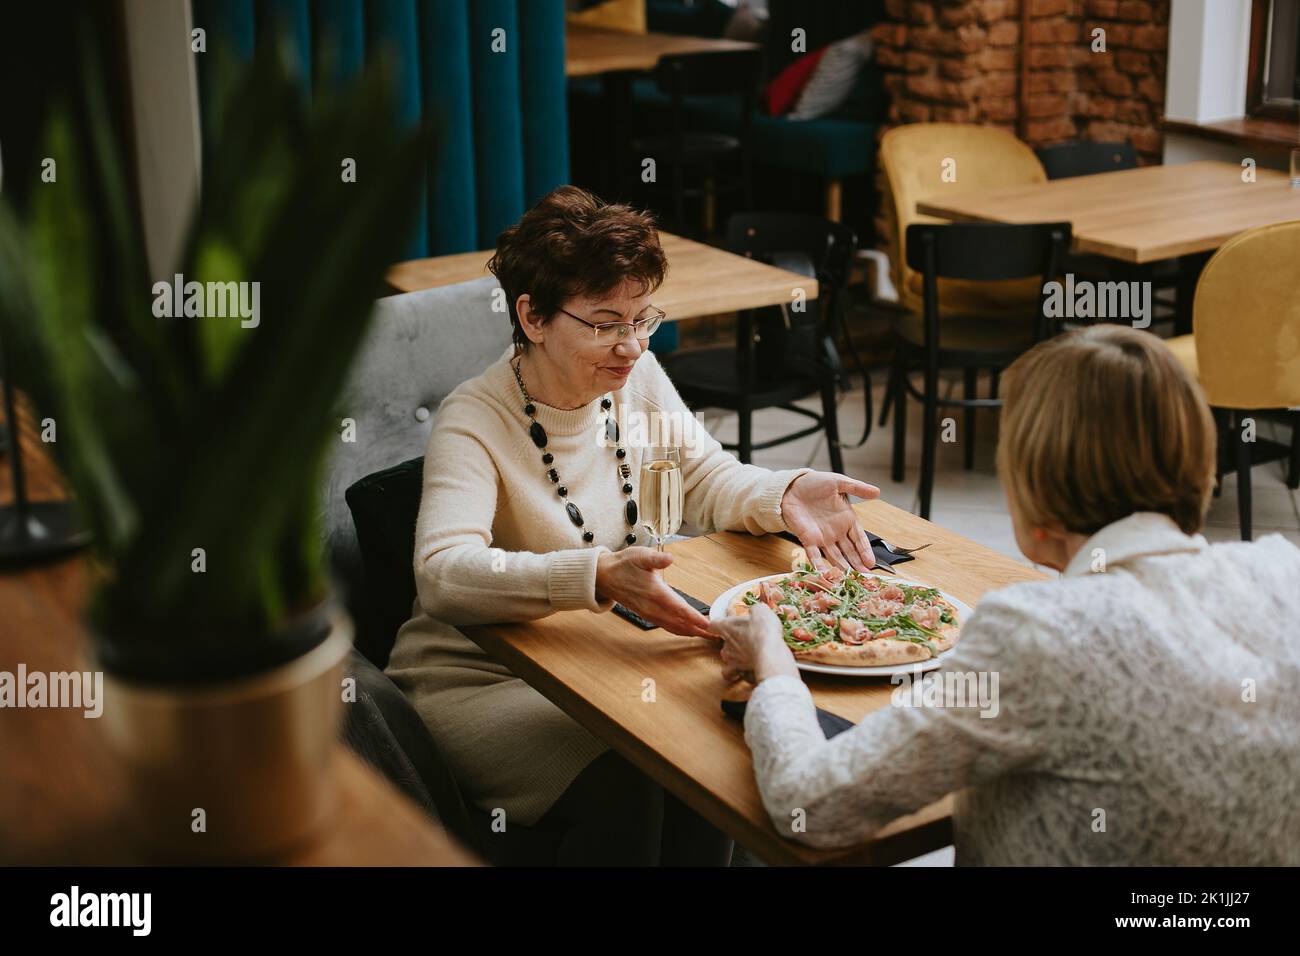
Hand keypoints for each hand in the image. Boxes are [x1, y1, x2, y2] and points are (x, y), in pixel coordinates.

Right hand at [595, 547, 715, 638]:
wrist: (604, 576)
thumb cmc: (623, 564)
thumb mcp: (639, 555)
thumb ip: (655, 558)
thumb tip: (669, 558)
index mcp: (654, 593)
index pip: (680, 609)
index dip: (696, 618)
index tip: (710, 624)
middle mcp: (652, 607)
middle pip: (680, 623)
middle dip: (699, 630)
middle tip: (718, 634)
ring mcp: (649, 613)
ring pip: (674, 627)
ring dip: (691, 632)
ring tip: (708, 635)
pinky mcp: (647, 615)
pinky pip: (667, 626)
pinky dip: (681, 630)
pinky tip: (689, 631)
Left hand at [712, 604, 798, 683]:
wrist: (770, 654)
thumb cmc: (763, 631)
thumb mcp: (761, 611)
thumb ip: (755, 610)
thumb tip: (756, 612)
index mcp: (727, 627)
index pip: (713, 625)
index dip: (719, 624)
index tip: (725, 623)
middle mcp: (726, 645)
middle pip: (722, 643)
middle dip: (732, 641)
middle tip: (745, 638)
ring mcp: (732, 660)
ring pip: (727, 659)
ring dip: (734, 657)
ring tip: (746, 655)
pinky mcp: (740, 672)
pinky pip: (734, 674)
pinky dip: (739, 672)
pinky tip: (746, 670)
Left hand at [779, 471, 880, 572]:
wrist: (791, 486)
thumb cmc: (815, 483)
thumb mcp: (838, 482)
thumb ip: (856, 488)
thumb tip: (877, 491)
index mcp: (846, 519)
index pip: (859, 538)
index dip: (865, 550)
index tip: (871, 562)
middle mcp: (836, 531)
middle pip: (850, 551)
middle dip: (857, 564)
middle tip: (864, 577)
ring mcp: (822, 537)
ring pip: (835, 556)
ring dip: (842, 568)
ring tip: (849, 579)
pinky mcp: (808, 539)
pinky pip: (814, 555)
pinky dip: (819, 565)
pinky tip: (824, 574)